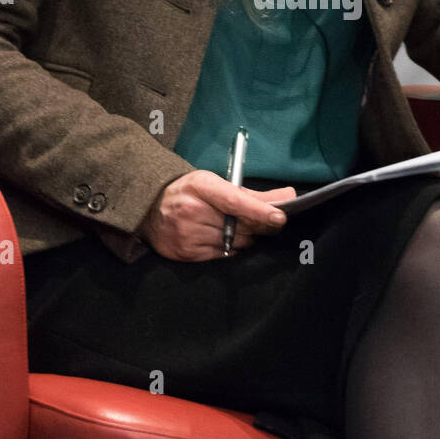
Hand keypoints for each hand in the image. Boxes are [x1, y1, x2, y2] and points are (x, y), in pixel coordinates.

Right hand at [139, 170, 296, 261]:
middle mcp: (191, 210)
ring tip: (238, 228)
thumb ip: (252, 193)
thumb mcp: (215, 183)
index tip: (280, 217)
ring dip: (245, 238)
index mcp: (201, 186)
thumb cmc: (189, 193)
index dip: (259, 210)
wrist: (150, 210)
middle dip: (258, 226)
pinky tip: (225, 239)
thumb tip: (289, 197)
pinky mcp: (186, 253)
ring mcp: (187, 234)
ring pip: (234, 242)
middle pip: (239, 225)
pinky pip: (222, 255)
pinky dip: (231, 248)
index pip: (234, 200)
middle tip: (270, 223)